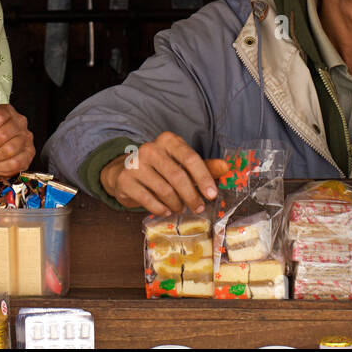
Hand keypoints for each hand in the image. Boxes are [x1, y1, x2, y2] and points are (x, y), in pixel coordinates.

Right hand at [99, 132, 217, 216]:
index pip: (190, 158)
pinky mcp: (125, 180)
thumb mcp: (181, 163)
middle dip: (191, 196)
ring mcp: (135, 163)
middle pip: (178, 176)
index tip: (212, 195)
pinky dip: (160, 209)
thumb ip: (204, 166)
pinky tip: (166, 211)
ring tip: (180, 208)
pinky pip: (148, 199)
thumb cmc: (160, 168)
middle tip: (198, 207)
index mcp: (168, 140)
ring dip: (176, 204)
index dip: (203, 178)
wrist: (124, 171)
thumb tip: (226, 167)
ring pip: (164, 190)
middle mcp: (150, 148)